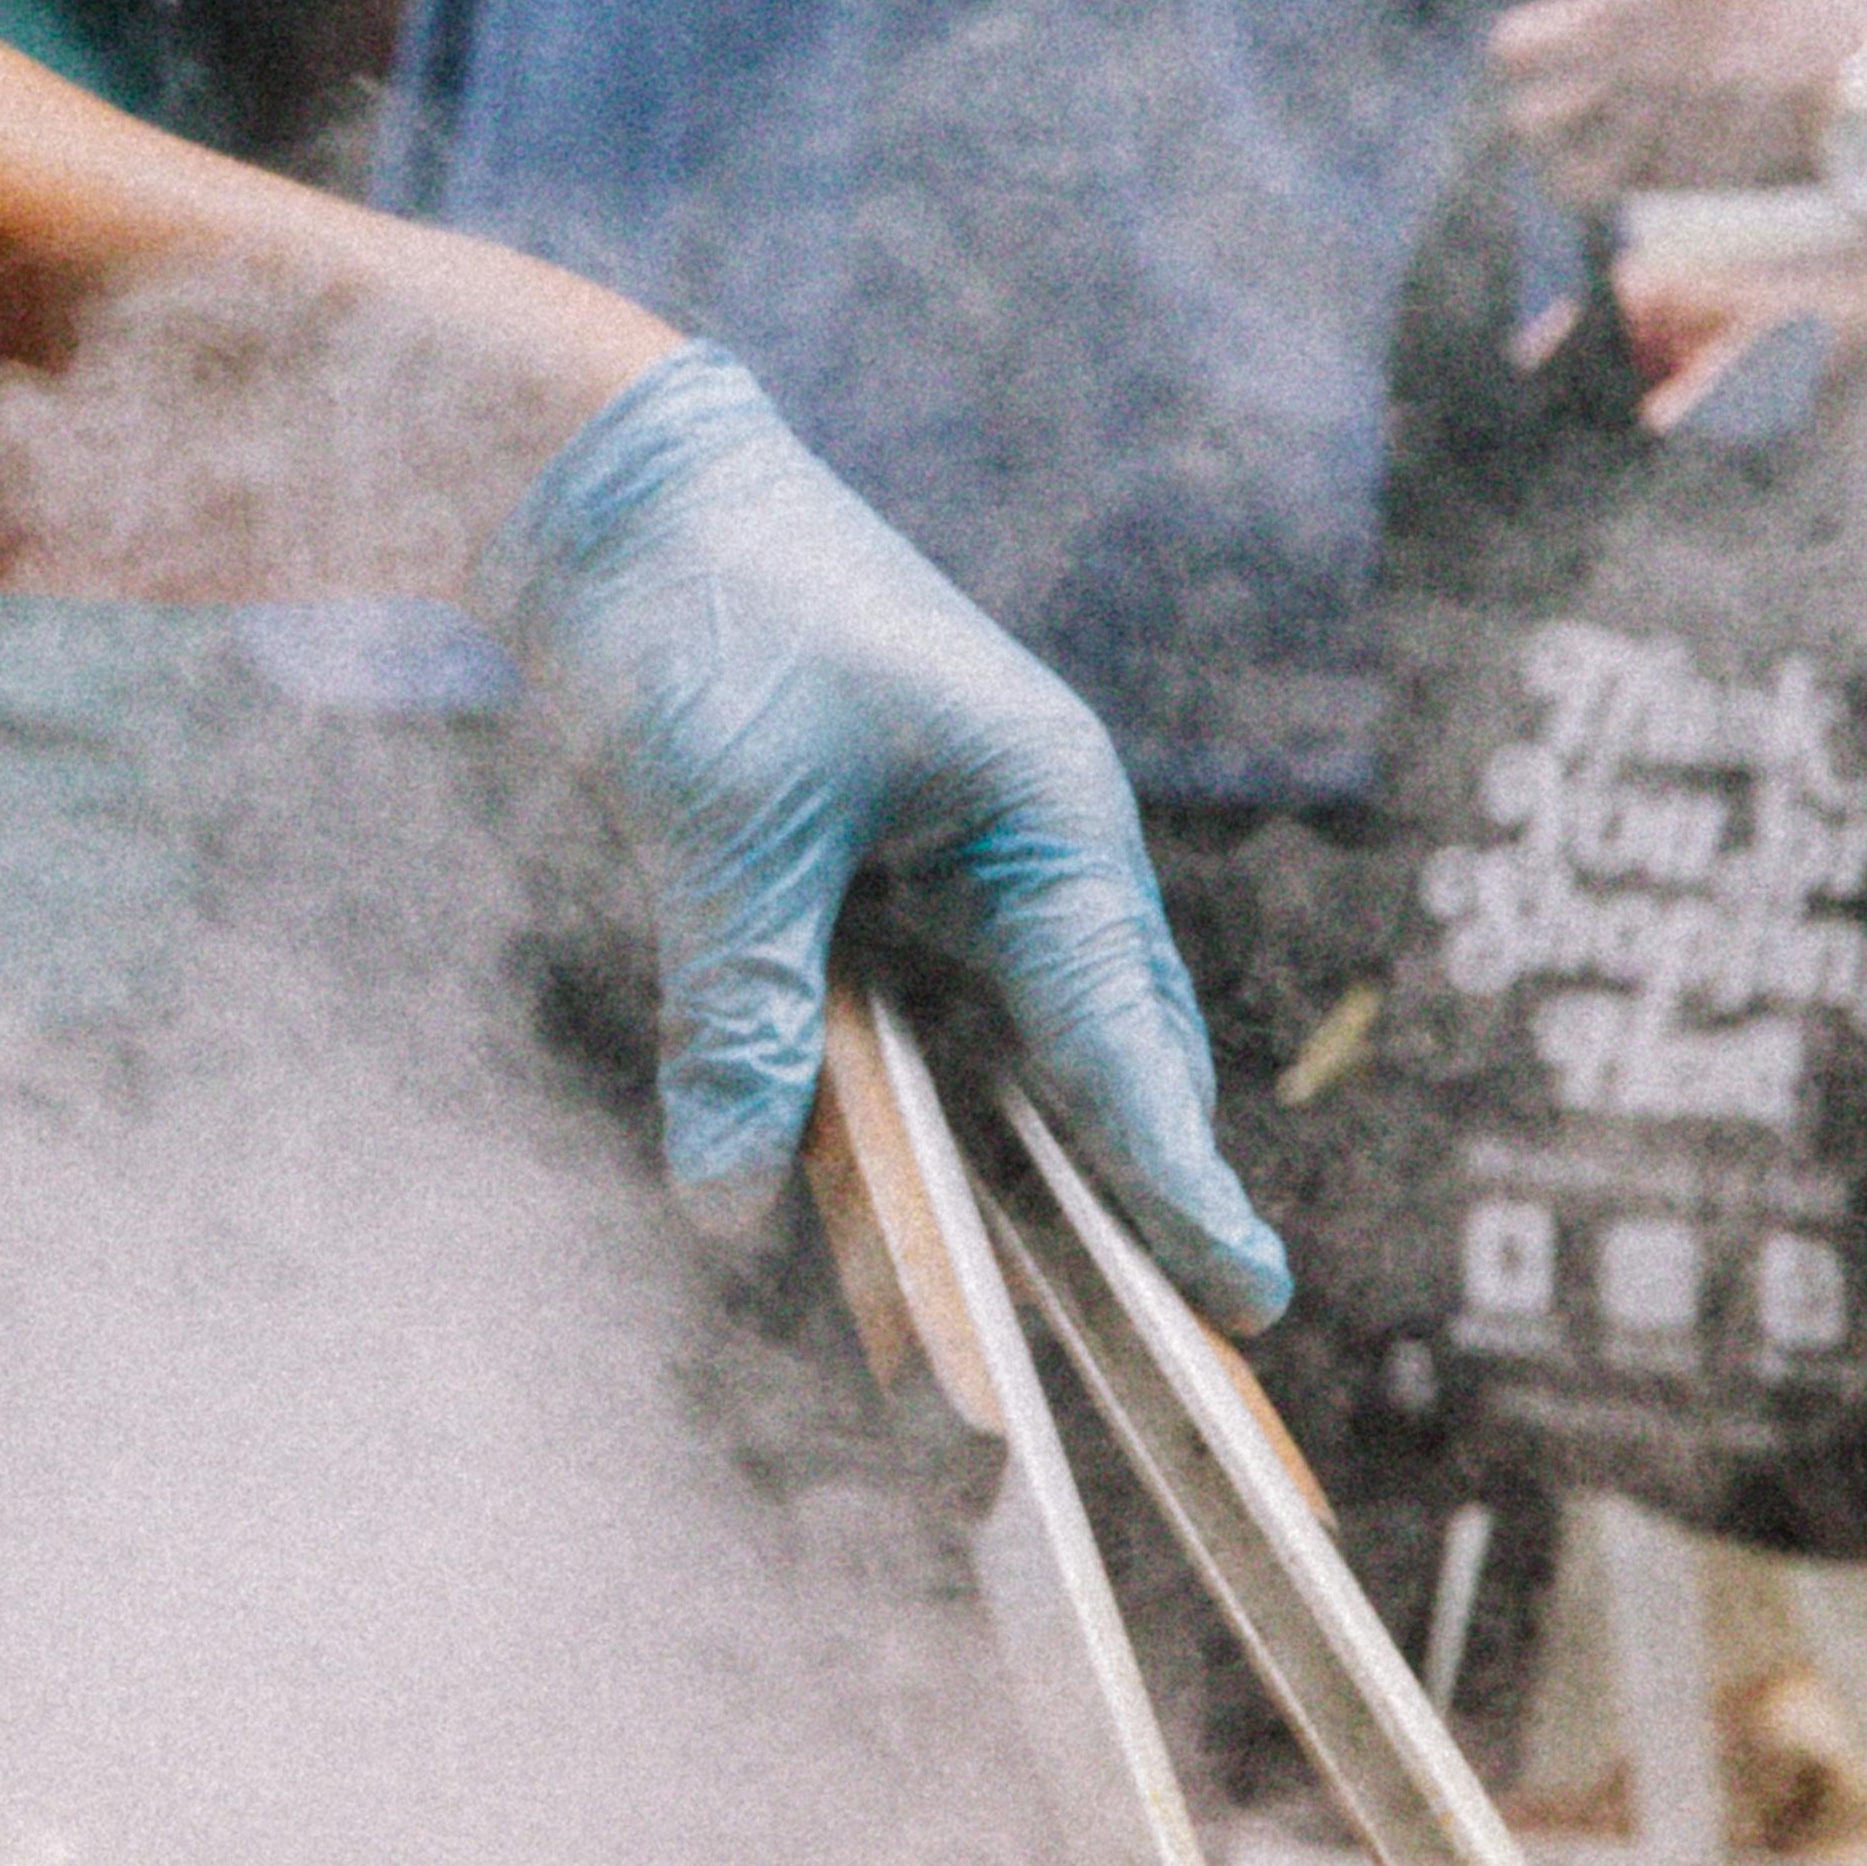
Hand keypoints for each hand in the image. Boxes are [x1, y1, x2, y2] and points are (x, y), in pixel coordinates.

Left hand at [489, 347, 1285, 1326]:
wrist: (626, 499)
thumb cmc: (707, 618)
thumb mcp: (722, 822)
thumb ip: (737, 1008)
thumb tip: (729, 1193)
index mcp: (1046, 811)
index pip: (1122, 1029)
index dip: (1173, 1177)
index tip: (1240, 1294)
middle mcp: (1029, 852)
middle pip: (1103, 1066)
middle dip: (1127, 1213)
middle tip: (1196, 1359)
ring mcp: (957, 877)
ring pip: (1010, 1076)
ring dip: (1000, 1205)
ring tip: (1017, 1366)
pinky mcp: (874, 897)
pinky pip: (908, 1057)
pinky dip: (897, 1155)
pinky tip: (888, 1268)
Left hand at [1490, 0, 1866, 213]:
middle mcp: (1618, 27)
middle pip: (1509, 45)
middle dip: (1532, 45)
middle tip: (1572, 43)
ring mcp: (1630, 103)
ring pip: (1528, 124)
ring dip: (1550, 117)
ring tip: (1586, 108)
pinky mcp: (1654, 166)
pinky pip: (1574, 184)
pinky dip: (1583, 176)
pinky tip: (1615, 158)